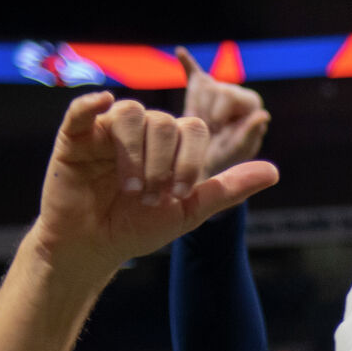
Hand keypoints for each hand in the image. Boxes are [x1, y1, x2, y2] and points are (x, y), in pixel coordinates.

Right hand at [28, 93, 278, 274]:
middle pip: (165, 121)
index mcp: (170, 144)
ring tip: (129, 188)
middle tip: (148, 198)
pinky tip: (102, 103)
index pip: (193, 129)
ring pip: (131, 113)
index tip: (176, 195)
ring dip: (135, 151)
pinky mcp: (75, 136)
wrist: (93, 247)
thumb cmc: (138, 228)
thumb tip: (275, 171)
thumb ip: (229, 189)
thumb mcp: (189, 211)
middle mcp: (141, 131)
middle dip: (162, 163)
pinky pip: (83, 109)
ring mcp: (107, 131)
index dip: (190, 160)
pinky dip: (92, 102)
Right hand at [177, 48, 269, 176]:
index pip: (229, 94)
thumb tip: (264, 114)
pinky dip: (187, 63)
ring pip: (199, 84)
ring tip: (198, 125)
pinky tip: (180, 52)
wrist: (201, 164)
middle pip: (214, 88)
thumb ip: (250, 134)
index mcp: (250, 103)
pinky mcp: (199, 88)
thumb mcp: (236, 153)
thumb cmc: (223, 160)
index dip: (217, 113)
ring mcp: (216, 88)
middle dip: (205, 111)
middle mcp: (235, 92)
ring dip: (194, 106)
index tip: (214, 130)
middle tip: (205, 130)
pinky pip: (193, 71)